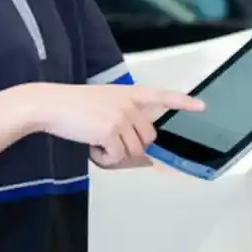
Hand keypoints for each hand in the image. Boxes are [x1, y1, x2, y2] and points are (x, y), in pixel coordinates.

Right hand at [29, 83, 203, 168]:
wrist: (51, 104)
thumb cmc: (74, 105)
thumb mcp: (105, 102)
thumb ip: (124, 115)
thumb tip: (139, 143)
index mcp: (129, 93)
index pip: (162, 95)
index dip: (183, 101)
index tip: (201, 106)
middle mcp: (129, 103)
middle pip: (148, 137)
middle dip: (131, 147)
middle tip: (108, 143)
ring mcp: (121, 116)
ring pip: (133, 150)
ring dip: (115, 154)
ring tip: (96, 142)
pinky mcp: (110, 130)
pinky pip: (117, 157)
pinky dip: (104, 159)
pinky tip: (91, 147)